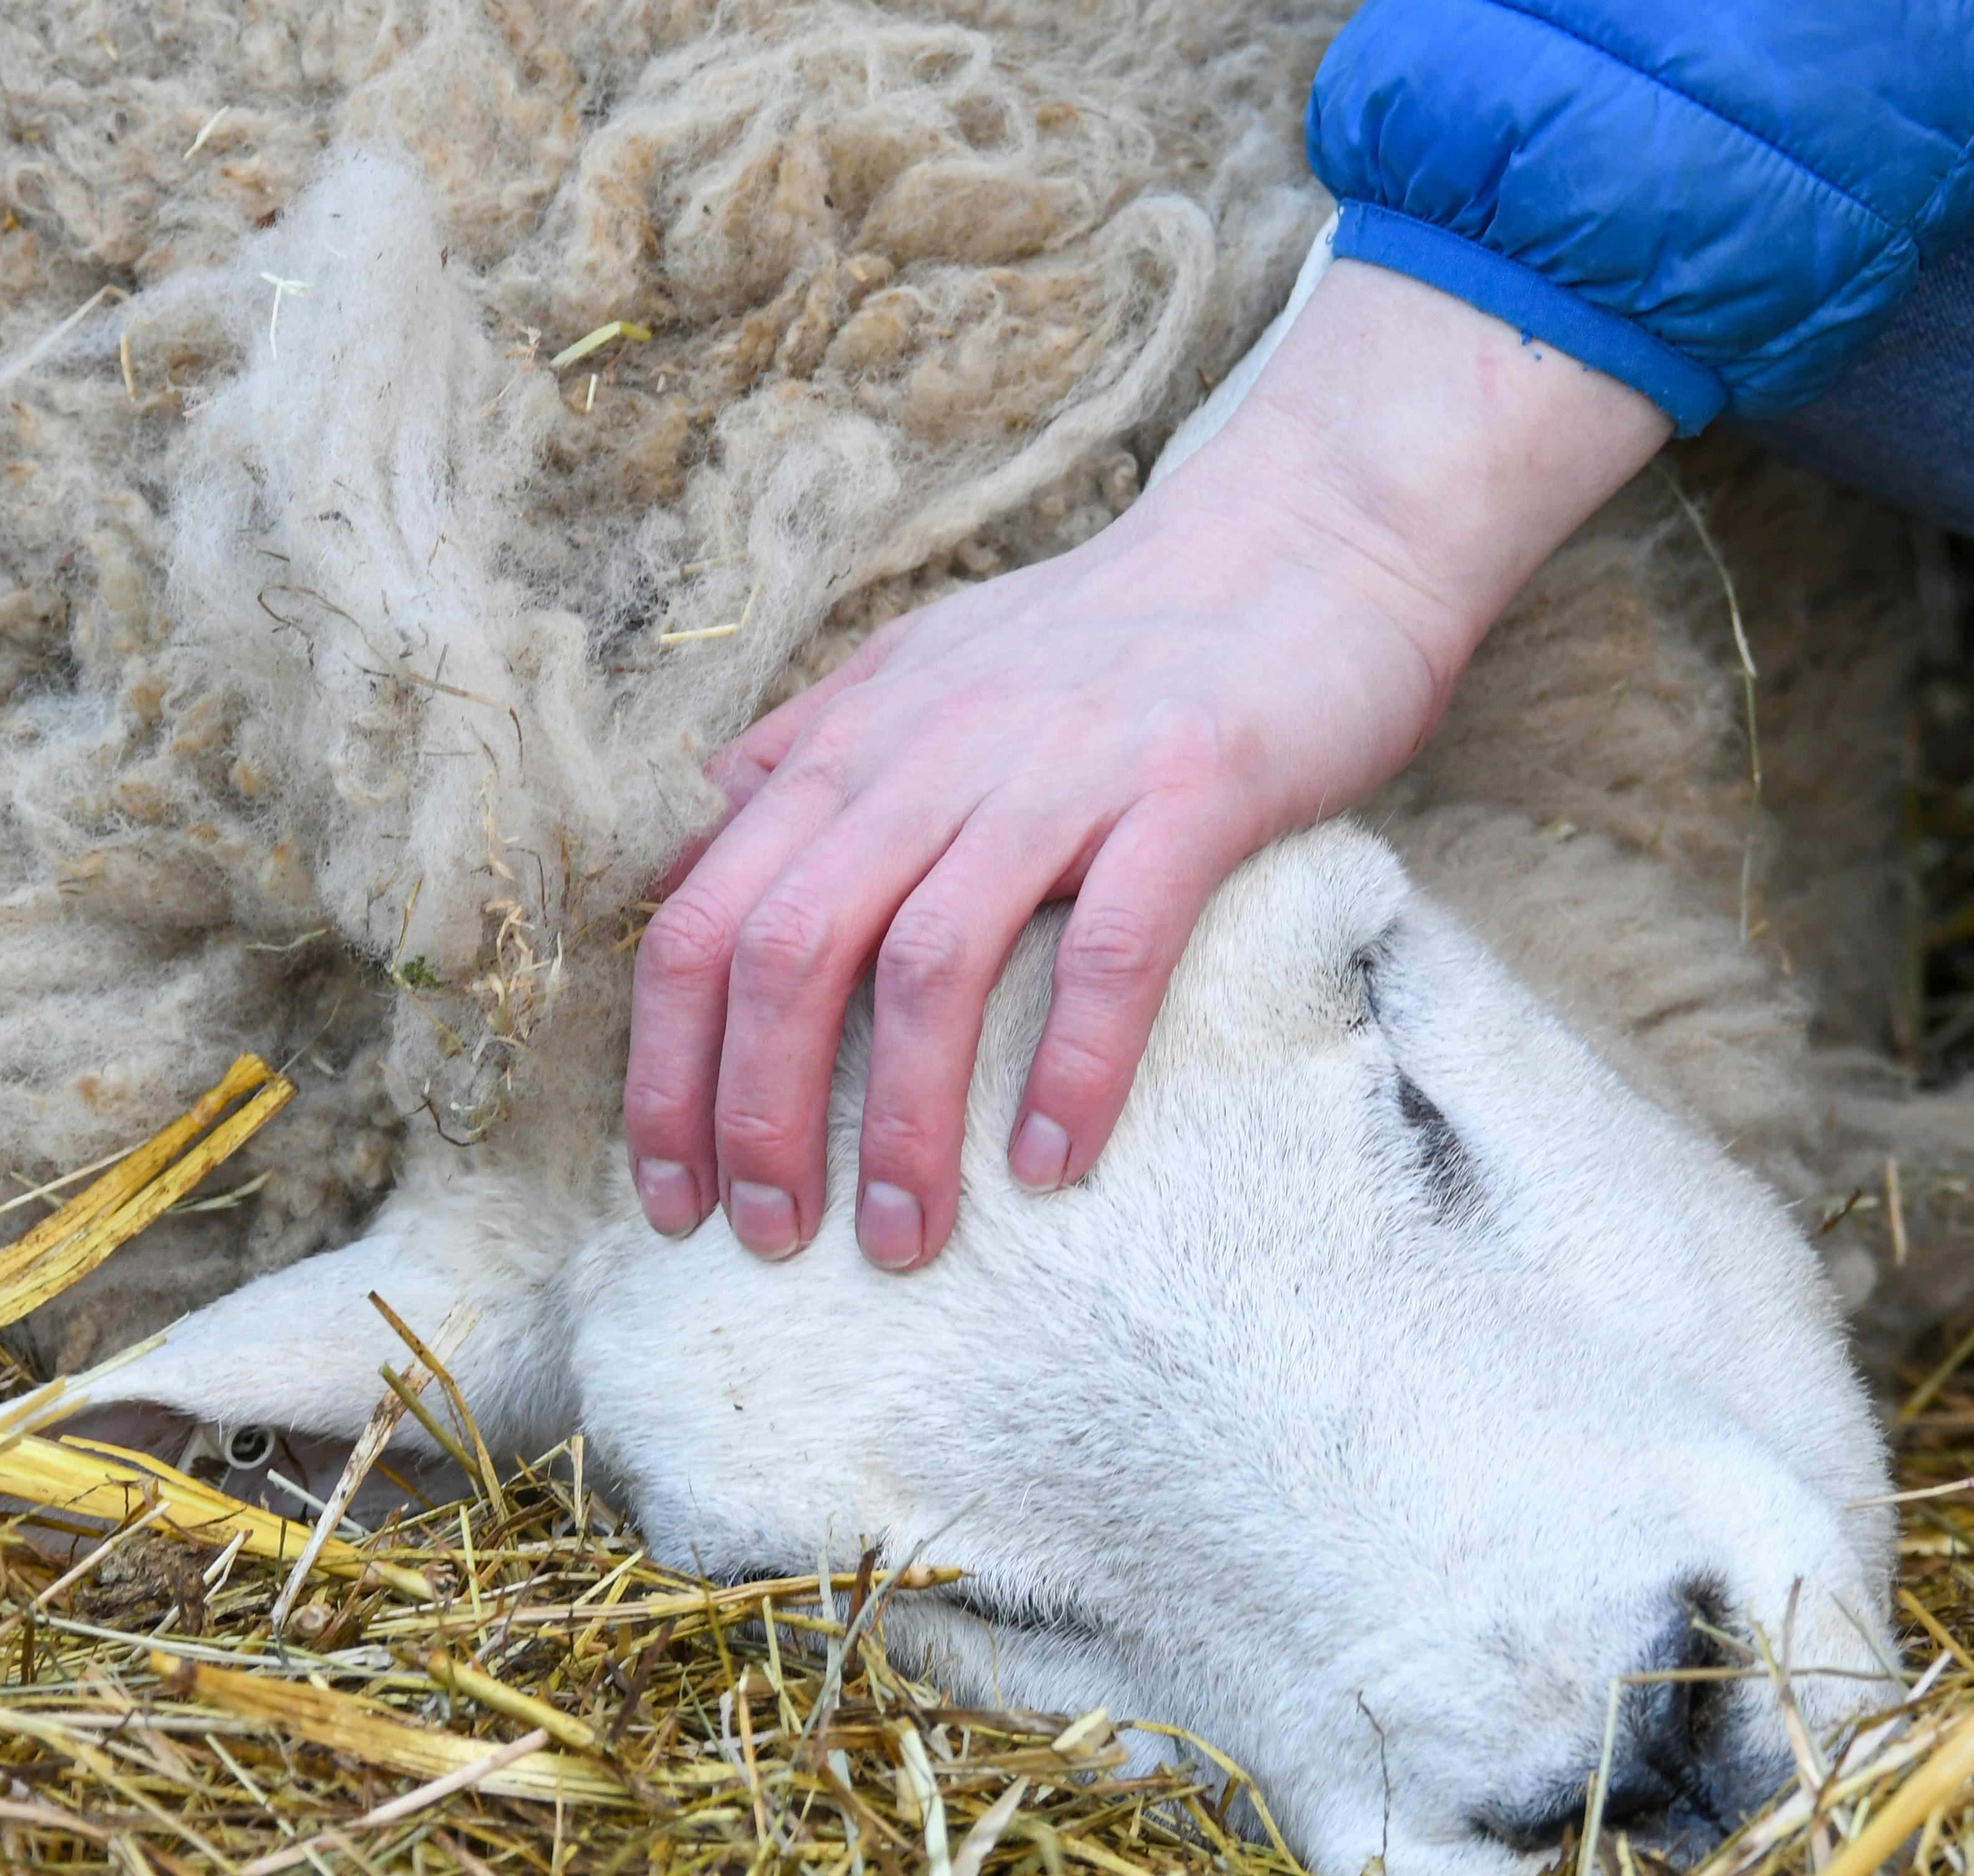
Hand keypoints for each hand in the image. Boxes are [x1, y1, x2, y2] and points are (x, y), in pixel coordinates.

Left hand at [623, 258, 1671, 1267]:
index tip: (669, 1189)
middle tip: (764, 1241)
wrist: (1309, 537)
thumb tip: (702, 842)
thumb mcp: (926, 671)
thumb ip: (811, 753)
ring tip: (899, 1236)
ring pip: (929, 964)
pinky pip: (1113, 947)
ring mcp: (1061, 772)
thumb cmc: (1114, 630)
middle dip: (756, 1116)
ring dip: (900, 1122)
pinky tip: (1054, 1165)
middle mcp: (932, 755)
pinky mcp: (1191, 792)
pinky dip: (1074, 1066)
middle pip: (786, 951)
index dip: (664, 1069)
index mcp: (856, 743)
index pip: (700, 917)